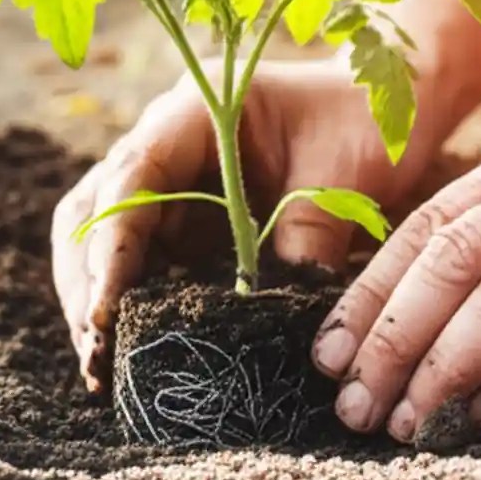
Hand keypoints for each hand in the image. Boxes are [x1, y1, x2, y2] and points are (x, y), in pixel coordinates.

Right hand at [52, 58, 436, 392]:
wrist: (393, 117)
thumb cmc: (367, 127)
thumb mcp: (340, 180)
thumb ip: (301, 239)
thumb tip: (265, 315)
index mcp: (194, 113)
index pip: (130, 179)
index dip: (111, 247)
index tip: (106, 311)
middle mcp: (167, 145)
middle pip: (94, 211)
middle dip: (86, 281)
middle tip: (97, 351)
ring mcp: (173, 184)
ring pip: (103, 240)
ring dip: (96, 298)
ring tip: (102, 366)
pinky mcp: (188, 221)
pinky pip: (143, 264)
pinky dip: (132, 306)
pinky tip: (131, 355)